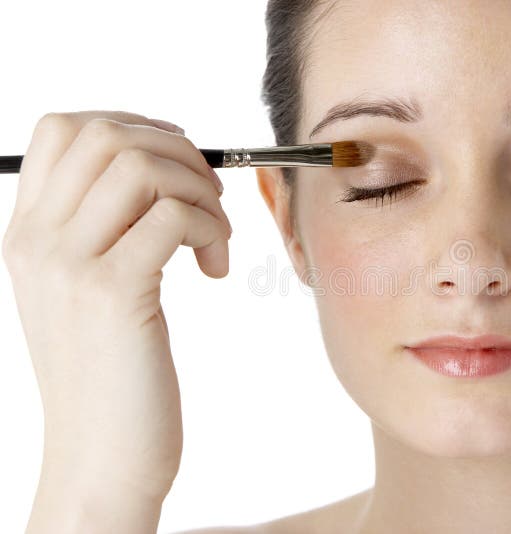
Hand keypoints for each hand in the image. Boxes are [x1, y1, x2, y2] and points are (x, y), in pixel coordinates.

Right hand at [2, 110, 230, 500]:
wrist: (101, 457)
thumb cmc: (112, 374)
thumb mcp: (86, 292)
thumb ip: (102, 230)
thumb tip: (163, 172)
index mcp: (27, 233)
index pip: (62, 130)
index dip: (134, 126)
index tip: (178, 162)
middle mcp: (36, 240)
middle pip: (106, 135)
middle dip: (179, 153)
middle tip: (210, 199)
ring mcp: (68, 264)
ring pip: (141, 167)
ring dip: (200, 191)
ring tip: (215, 237)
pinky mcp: (112, 293)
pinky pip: (172, 217)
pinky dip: (210, 227)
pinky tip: (214, 266)